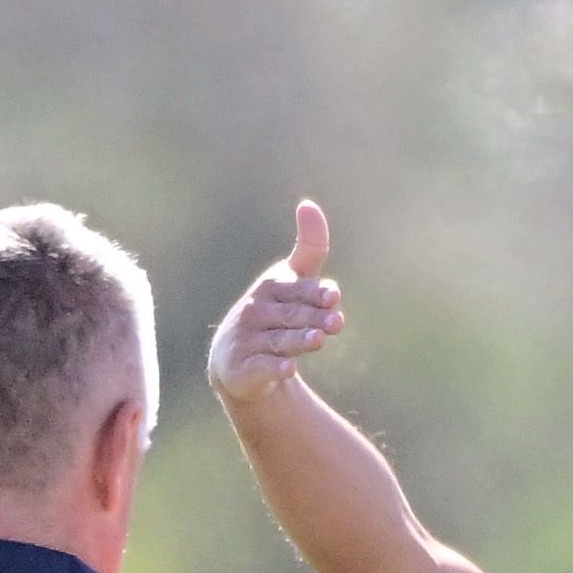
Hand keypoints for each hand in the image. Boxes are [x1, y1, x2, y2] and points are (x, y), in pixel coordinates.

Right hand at [213, 199, 344, 406]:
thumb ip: (309, 248)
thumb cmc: (273, 313)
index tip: (334, 296)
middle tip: (336, 322)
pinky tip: (288, 369)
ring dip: (299, 340)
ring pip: (280, 340)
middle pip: (292, 315)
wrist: (236, 360)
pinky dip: (275, 368)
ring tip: (318, 340)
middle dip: (314, 318)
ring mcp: (248, 340)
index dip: (316, 294)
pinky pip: (261, 367)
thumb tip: (308, 204)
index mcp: (272, 288)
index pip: (298, 289)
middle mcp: (257, 311)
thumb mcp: (291, 280)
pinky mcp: (242, 368)